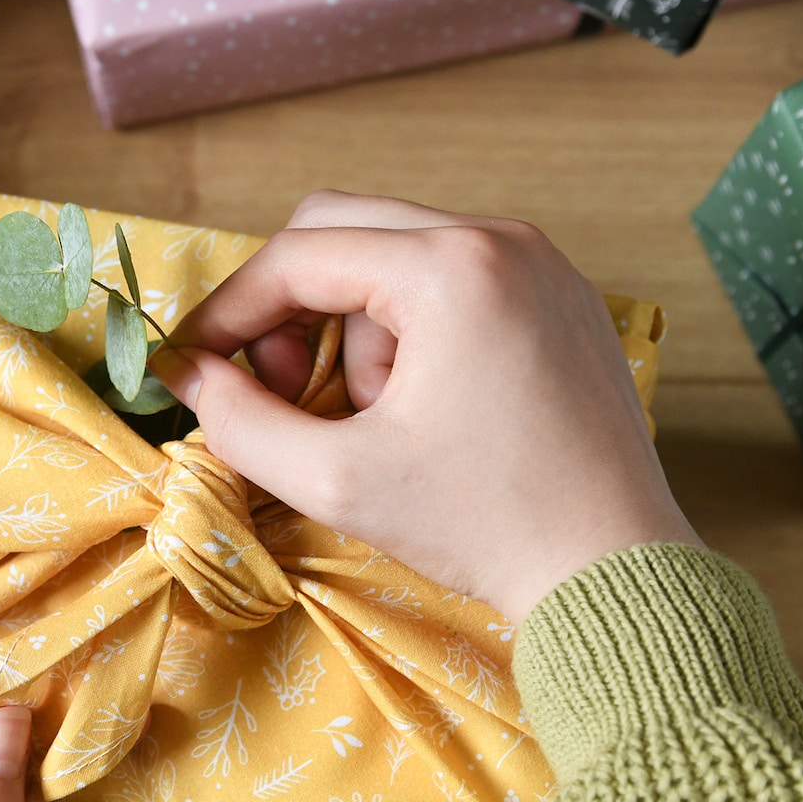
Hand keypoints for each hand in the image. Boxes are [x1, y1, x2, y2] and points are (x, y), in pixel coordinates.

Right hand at [150, 190, 699, 623]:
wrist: (616, 571)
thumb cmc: (485, 526)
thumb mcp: (339, 481)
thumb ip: (238, 422)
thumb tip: (185, 376)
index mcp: (451, 268)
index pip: (297, 256)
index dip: (228, 312)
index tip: (192, 366)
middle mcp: (502, 238)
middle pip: (342, 230)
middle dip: (290, 310)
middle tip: (278, 390)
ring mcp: (541, 262)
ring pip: (395, 257)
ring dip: (356, 331)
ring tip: (375, 421)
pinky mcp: (560, 297)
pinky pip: (452, 282)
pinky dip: (411, 333)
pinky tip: (422, 409)